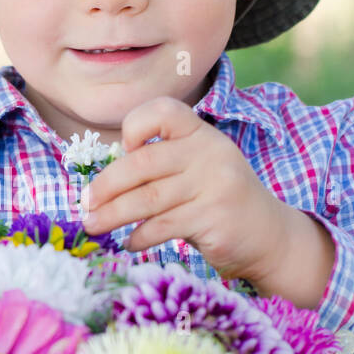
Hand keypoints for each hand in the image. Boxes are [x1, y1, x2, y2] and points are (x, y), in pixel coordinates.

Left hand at [80, 96, 333, 302]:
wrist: (267, 235)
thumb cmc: (216, 199)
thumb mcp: (195, 168)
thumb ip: (159, 165)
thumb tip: (99, 185)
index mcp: (200, 133)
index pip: (163, 111)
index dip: (134, 126)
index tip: (122, 151)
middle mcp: (209, 153)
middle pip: (142, 163)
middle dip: (106, 186)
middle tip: (85, 204)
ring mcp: (214, 186)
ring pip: (147, 200)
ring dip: (113, 216)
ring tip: (93, 226)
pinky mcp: (213, 218)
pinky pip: (162, 227)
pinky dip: (139, 237)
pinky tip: (128, 243)